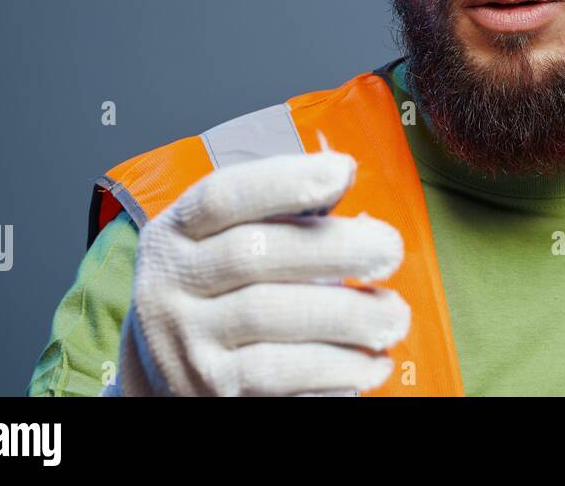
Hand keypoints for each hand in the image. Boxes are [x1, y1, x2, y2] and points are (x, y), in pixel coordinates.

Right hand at [109, 147, 408, 395]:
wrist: (170, 378)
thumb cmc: (224, 293)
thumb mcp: (229, 243)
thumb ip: (281, 213)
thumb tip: (343, 175)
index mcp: (179, 233)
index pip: (222, 196)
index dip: (283, 181)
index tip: (343, 171)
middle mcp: (172, 284)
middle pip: (253, 254)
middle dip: (333, 248)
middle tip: (389, 251)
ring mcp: (186, 342)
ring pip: (270, 315)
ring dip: (347, 314)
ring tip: (394, 316)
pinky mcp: (212, 393)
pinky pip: (281, 374)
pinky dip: (338, 367)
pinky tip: (373, 362)